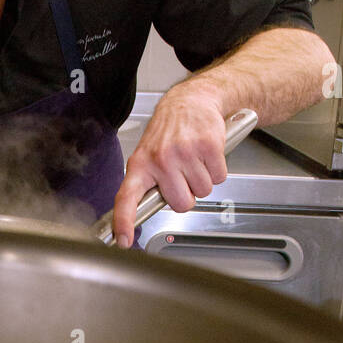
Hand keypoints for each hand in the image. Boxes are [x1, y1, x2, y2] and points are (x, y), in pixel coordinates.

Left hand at [112, 89, 228, 247]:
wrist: (191, 101)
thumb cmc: (169, 132)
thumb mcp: (149, 154)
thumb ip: (148, 182)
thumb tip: (143, 210)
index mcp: (140, 164)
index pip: (126, 197)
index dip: (124, 221)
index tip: (123, 240)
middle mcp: (160, 159)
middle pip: (181, 204)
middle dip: (187, 194)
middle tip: (184, 174)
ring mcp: (184, 152)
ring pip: (203, 191)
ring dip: (203, 180)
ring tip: (194, 160)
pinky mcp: (208, 146)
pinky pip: (219, 177)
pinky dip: (217, 170)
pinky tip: (206, 154)